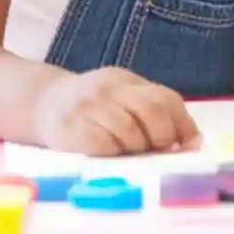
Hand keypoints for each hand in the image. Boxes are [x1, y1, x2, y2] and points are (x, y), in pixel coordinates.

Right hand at [32, 67, 201, 155]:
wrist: (40, 102)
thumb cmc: (90, 107)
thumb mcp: (120, 97)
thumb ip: (152, 112)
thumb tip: (193, 142)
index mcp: (125, 80)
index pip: (165, 97)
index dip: (182, 124)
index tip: (188, 145)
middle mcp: (108, 88)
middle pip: (152, 110)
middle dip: (163, 137)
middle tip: (159, 150)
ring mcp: (88, 106)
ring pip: (129, 131)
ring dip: (138, 148)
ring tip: (131, 152)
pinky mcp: (70, 128)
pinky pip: (103, 145)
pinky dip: (114, 154)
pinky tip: (110, 153)